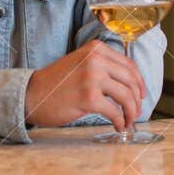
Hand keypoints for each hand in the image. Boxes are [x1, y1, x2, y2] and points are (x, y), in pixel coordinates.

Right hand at [25, 40, 146, 131]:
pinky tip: (118, 126)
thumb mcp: (81, 63)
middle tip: (136, 112)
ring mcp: (92, 77)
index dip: (139, 82)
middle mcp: (96, 59)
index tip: (141, 95)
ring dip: (131, 112)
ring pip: (126, 96)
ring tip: (128, 121)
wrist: (32, 94)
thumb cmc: (57, 83)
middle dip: (137, 99)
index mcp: (96, 48)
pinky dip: (120, 121)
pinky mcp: (88, 97)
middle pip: (131, 80)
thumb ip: (103, 66)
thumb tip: (131, 84)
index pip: (129, 64)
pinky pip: (115, 111)